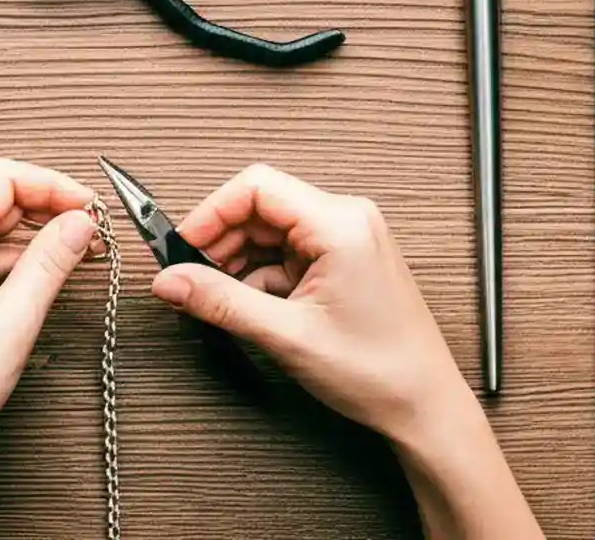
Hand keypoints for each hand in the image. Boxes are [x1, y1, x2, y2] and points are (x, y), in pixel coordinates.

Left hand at [0, 159, 97, 539]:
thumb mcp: (15, 319)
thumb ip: (52, 260)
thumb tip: (80, 221)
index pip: (4, 177)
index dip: (55, 185)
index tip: (90, 208)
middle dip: (48, 210)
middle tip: (91, 236)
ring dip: (32, 237)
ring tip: (74, 259)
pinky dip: (9, 260)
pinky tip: (38, 279)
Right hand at [149, 163, 466, 441]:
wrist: (423, 406)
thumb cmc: (379, 371)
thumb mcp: (286, 335)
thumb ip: (221, 302)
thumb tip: (171, 280)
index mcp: (341, 224)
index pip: (257, 187)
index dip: (211, 212)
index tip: (182, 246)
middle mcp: (347, 221)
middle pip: (260, 208)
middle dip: (220, 242)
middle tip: (190, 279)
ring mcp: (346, 241)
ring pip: (269, 234)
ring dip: (237, 264)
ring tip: (217, 301)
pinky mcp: (342, 263)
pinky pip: (286, 256)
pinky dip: (260, 279)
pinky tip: (249, 308)